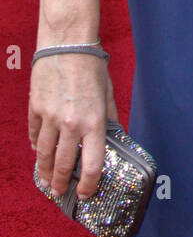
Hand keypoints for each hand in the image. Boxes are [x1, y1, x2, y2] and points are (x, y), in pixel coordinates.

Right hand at [29, 54, 117, 199]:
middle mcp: (71, 124)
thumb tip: (114, 136)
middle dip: (62, 184)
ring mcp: (50, 118)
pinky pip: (34, 135)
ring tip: (47, 181)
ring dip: (45, 172)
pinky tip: (37, 152)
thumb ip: (110, 117)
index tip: (85, 193)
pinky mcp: (35, 109)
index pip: (93, 165)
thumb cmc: (92, 66)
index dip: (88, 185)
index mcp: (95, 122)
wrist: (67, 43)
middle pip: (64, 165)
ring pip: (44, 155)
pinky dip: (35, 146)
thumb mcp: (108, 92)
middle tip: (60, 193)